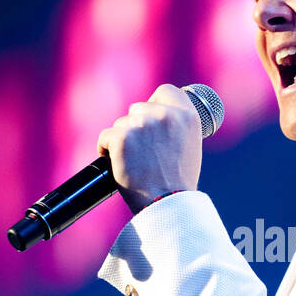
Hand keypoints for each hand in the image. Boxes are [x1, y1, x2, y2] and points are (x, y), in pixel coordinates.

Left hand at [97, 84, 202, 215]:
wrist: (166, 203)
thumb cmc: (177, 181)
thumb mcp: (190, 145)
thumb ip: (177, 125)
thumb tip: (157, 113)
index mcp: (187, 115)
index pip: (165, 91)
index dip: (155, 104)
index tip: (151, 120)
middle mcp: (166, 115)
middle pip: (138, 108)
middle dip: (136, 127)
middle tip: (143, 152)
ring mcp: (142, 124)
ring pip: (121, 123)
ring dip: (122, 140)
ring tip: (134, 161)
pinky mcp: (122, 137)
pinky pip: (105, 136)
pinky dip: (106, 149)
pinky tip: (117, 163)